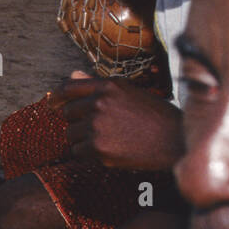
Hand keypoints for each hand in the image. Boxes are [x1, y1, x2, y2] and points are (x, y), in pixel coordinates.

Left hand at [54, 71, 184, 170]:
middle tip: (98, 129)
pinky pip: (78, 152)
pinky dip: (88, 155)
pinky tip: (108, 152)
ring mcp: (97, 127)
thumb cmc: (157, 117)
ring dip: (82, 140)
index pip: (69, 88)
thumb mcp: (130, 92)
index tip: (51, 104)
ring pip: (71, 135)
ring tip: (107, 140)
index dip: (57, 97)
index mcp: (108, 87)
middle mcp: (99, 104)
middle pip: (68, 114)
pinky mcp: (98, 149)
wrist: (177, 143)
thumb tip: (72, 74)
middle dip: (78, 122)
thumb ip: (98, 85)